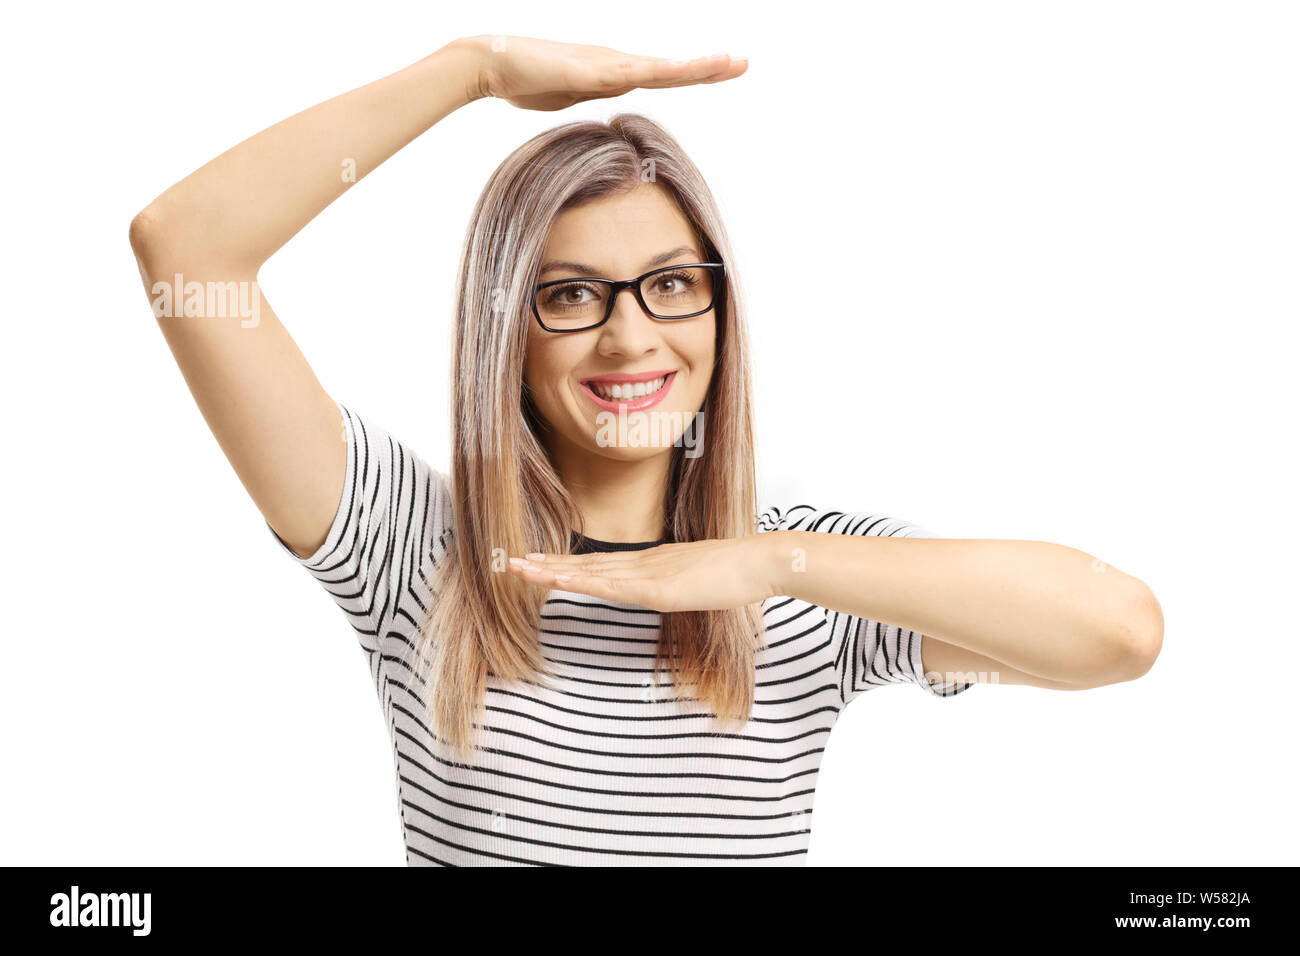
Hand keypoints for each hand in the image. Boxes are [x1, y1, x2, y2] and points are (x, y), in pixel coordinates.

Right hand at [457, 35, 747, 110]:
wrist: (490, 62)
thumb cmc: (524, 79)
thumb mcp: (566, 97)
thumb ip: (586, 98)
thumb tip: (597, 115)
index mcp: (613, 73)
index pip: (664, 73)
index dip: (695, 70)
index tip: (726, 68)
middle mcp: (615, 64)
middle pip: (671, 67)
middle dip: (709, 65)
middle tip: (744, 61)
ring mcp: (603, 65)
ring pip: (659, 68)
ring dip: (693, 66)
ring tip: (726, 62)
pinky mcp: (587, 72)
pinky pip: (629, 74)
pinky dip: (657, 72)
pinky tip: (678, 71)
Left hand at [507, 535, 781, 611]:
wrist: (762, 561)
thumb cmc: (738, 573)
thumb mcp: (698, 581)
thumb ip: (679, 584)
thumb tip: (669, 589)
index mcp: (650, 563)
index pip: (599, 565)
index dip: (567, 564)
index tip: (539, 563)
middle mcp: (642, 564)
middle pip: (587, 565)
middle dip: (548, 566)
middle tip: (513, 563)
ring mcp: (649, 574)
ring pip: (592, 573)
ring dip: (554, 572)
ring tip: (523, 570)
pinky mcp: (659, 587)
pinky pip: (614, 587)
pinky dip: (584, 584)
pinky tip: (562, 583)